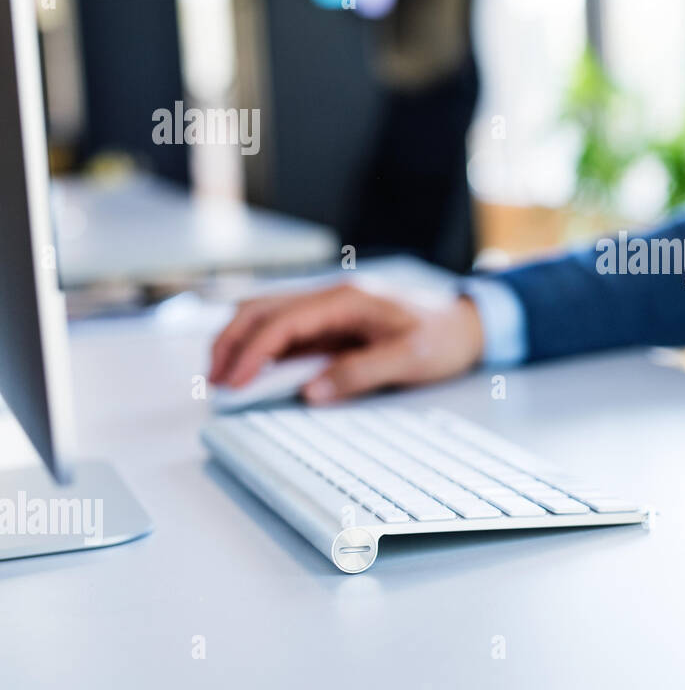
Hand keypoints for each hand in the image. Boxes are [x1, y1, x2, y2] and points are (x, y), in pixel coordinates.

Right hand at [208, 285, 484, 403]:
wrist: (466, 323)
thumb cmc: (443, 337)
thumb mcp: (409, 359)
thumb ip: (360, 374)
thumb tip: (311, 393)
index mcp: (347, 299)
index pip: (283, 321)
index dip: (253, 353)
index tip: (234, 383)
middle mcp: (331, 296)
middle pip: (260, 310)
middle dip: (230, 344)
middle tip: (213, 383)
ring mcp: (328, 308)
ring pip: (265, 316)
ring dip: (239, 343)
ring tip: (221, 379)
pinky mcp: (330, 323)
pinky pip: (285, 331)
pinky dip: (260, 348)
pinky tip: (250, 372)